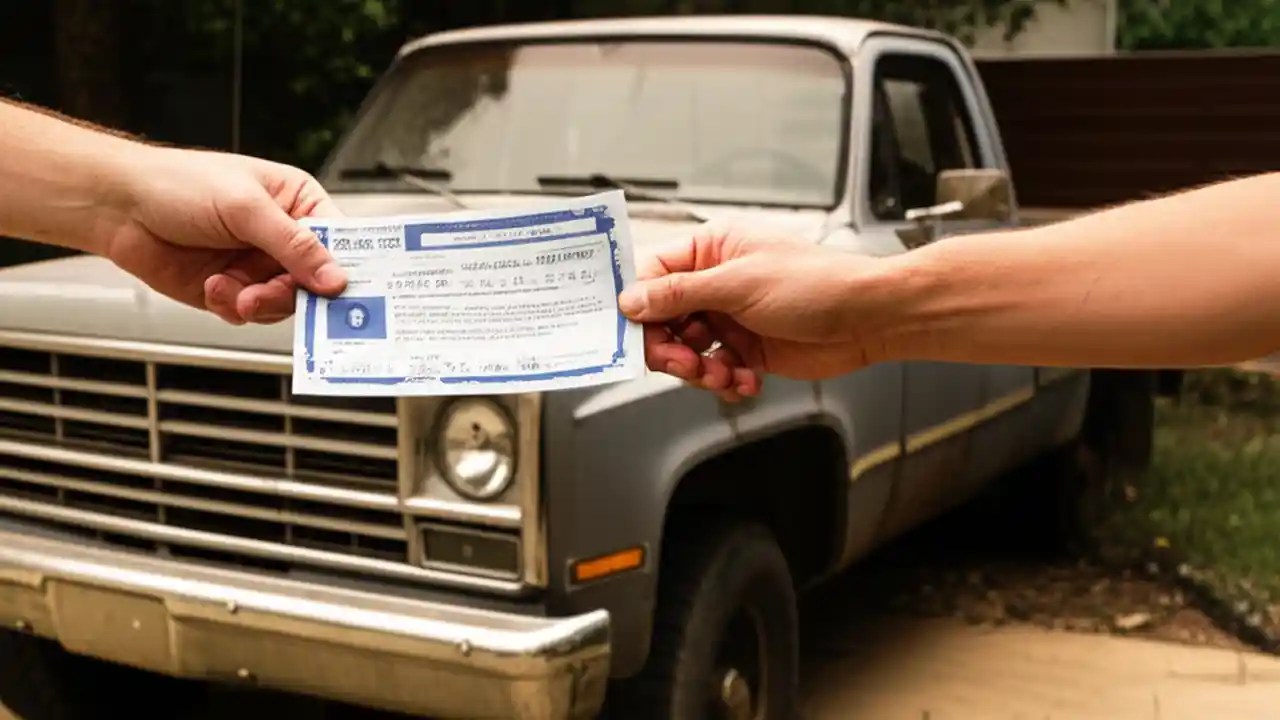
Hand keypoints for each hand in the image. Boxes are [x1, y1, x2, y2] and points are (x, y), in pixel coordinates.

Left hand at [104, 147, 346, 324]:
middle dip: (290, 293)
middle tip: (266, 296)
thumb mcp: (245, 207)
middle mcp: (283, 237)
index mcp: (298, 203)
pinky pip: (251, 313)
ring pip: (284, 303)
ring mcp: (257, 265)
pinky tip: (213, 286)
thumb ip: (294, 245)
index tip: (345, 293)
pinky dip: (233, 306)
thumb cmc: (178, 184)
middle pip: (315, 282)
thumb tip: (336, 278)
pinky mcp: (233, 289)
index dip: (345, 267)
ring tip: (231, 290)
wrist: (117, 207)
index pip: (340, 241)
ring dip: (258, 302)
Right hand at [618, 225, 888, 399]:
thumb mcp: (738, 285)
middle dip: (669, 347)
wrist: (867, 319)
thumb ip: (680, 294)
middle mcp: (715, 282)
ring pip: (685, 350)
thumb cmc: (816, 284)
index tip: (629, 332)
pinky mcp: (745, 348)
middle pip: (662, 319)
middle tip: (683, 364)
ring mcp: (729, 316)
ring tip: (722, 375)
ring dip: (698, 370)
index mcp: (710, 249)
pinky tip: (745, 380)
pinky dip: (723, 381)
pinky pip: (714, 369)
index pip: (651, 274)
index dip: (636, 305)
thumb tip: (631, 299)